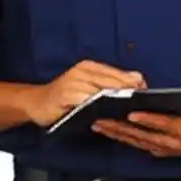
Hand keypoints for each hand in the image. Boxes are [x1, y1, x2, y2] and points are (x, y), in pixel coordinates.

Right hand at [24, 60, 145, 127]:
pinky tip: (107, 114)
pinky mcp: (66, 95)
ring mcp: (73, 82)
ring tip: (128, 109)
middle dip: (127, 93)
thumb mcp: (88, 86)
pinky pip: (87, 101)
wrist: (35, 102)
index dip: (133, 83)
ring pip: (102, 91)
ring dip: (115, 101)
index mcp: (89, 66)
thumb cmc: (65, 96)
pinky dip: (98, 108)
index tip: (145, 94)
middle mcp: (81, 70)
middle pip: (112, 81)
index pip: (118, 73)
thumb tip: (138, 78)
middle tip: (141, 104)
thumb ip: (111, 82)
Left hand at [92, 101, 180, 158]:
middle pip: (141, 134)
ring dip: (116, 134)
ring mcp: (163, 147)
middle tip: (100, 119)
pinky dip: (123, 138)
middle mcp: (170, 142)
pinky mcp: (159, 150)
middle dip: (119, 127)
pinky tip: (110, 133)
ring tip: (98, 125)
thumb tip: (170, 95)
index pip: (162, 124)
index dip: (147, 120)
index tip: (131, 114)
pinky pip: (138, 144)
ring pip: (135, 141)